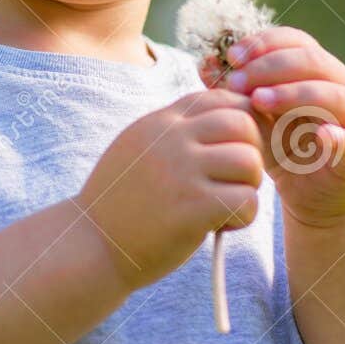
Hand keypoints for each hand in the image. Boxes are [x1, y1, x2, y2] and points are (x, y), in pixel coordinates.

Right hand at [77, 87, 265, 290]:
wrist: (93, 245)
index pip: (220, 98)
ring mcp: (182, 170)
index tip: (234, 149)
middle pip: (243, 123)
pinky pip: (247, 199)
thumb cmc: (121, 201)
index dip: (240, 121)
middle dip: (251, 152)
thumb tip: (223, 114)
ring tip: (226, 205)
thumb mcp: (138, 148)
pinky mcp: (194, 206)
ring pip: (250, 162)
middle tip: (234, 180)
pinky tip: (220, 226)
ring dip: (249, 187)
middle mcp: (171, 139)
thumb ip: (173, 131)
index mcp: (160, 122)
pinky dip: (244, 216)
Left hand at [210, 26, 344, 228]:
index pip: (294, 41)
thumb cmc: (284, 147)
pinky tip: (319, 136)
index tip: (231, 56)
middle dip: (269, 66)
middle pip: (311, 60)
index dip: (263, 43)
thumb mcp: (255, 118)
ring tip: (258, 100)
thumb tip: (203, 63)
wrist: (314, 197)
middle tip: (236, 81)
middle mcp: (341, 86)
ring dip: (294, 93)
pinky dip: (338, 137)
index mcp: (317, 70)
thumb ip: (234, 92)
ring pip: (332, 94)